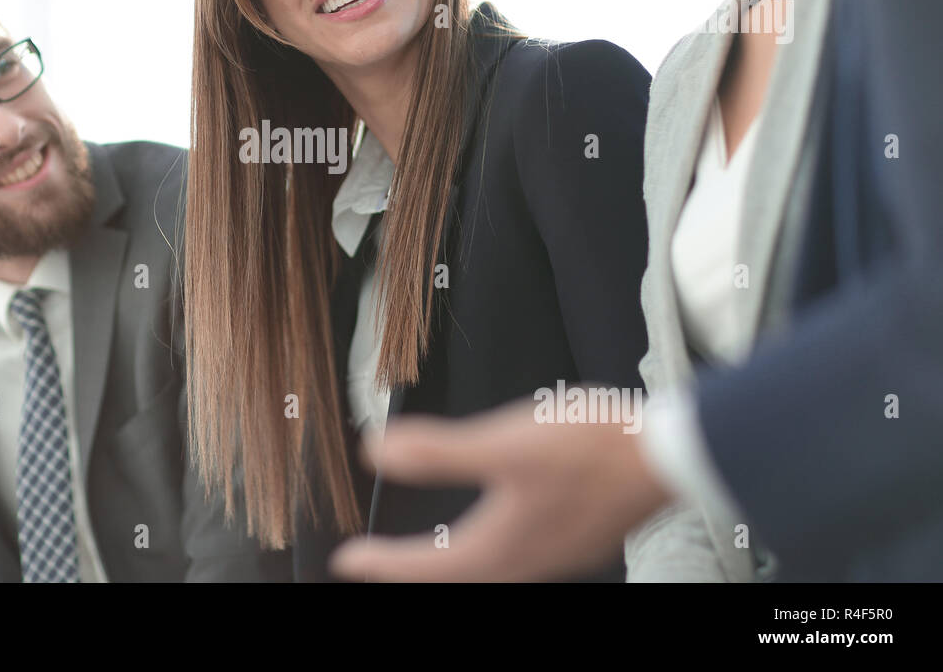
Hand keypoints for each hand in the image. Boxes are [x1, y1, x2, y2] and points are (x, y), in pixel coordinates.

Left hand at [328, 397, 674, 580]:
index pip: (426, 566)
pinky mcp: (575, 538)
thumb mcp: (505, 441)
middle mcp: (526, 561)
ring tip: (424, 554)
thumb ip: (439, 450)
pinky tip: (490, 532)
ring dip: (448, 565)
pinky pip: (514, 559)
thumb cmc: (591, 448)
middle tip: (376, 564)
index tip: (348, 559)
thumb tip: (377, 452)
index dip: (384, 563)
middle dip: (412, 573)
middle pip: (454, 579)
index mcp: (501, 544)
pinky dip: (482, 554)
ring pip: (485, 572)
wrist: (670, 456)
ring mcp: (554, 554)